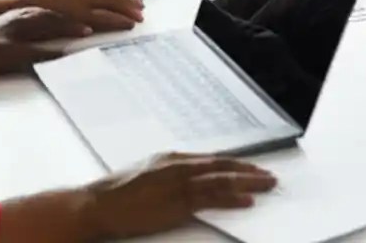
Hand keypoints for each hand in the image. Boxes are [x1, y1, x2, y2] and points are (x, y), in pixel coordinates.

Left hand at [0, 8, 91, 76]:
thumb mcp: (15, 57)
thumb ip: (40, 53)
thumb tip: (64, 52)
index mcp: (26, 19)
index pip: (58, 21)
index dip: (74, 26)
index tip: (88, 30)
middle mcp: (22, 14)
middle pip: (54, 14)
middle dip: (71, 18)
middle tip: (85, 24)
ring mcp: (13, 17)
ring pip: (44, 14)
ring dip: (60, 18)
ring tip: (71, 22)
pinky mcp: (6, 23)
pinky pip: (34, 17)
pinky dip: (47, 20)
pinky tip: (46, 24)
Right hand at [83, 153, 276, 238]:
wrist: (95, 205)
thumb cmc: (115, 195)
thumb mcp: (146, 177)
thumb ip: (168, 176)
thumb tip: (187, 181)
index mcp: (171, 159)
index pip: (211, 160)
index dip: (234, 164)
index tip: (251, 167)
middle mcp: (178, 166)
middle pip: (222, 165)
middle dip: (248, 170)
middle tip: (269, 174)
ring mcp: (178, 183)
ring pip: (222, 179)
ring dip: (248, 181)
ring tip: (268, 184)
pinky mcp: (176, 202)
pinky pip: (211, 198)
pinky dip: (232, 198)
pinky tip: (248, 199)